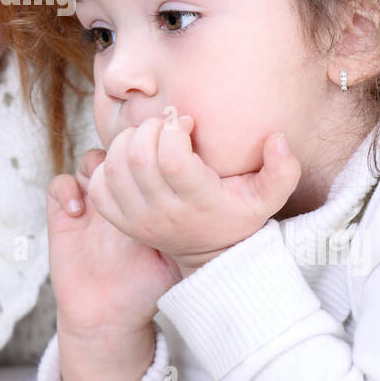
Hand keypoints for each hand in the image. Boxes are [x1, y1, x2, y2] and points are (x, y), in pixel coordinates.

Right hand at [47, 160, 182, 339]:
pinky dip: (67, 190)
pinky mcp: (64, 216)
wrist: (109, 316)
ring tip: (111, 182)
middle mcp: (120, 194)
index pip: (152, 155)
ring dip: (98, 165)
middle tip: (142, 157)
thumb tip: (229, 212)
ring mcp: (92, 202)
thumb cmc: (148, 286)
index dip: (159, 146)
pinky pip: (58, 186)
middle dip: (129, 148)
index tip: (173, 148)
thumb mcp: (179, 256)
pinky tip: (79, 211)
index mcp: (147, 196)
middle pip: (121, 150)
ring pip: (91, 161)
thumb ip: (194, 232)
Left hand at [86, 113, 301, 276]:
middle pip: (137, 157)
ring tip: (145, 138)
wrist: (209, 257)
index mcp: (198, 201)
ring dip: (125, 141)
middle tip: (162, 126)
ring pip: (114, 167)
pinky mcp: (121, 223)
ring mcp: (137, 220)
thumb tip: (278, 138)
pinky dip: (106, 167)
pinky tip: (128, 161)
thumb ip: (282, 169)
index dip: (173, 131)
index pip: (172, 158)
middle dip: (148, 128)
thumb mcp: (267, 198)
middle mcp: (164, 213)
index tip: (185, 123)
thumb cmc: (237, 216)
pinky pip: (97, 188)